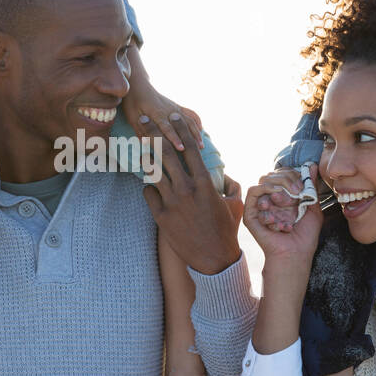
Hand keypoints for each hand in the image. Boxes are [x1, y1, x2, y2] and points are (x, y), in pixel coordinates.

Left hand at [123, 79, 204, 151]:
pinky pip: (190, 113)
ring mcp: (174, 107)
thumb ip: (140, 130)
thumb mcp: (132, 117)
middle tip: (198, 152)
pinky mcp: (176, 106)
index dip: (175, 138)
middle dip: (190, 138)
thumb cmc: (133, 102)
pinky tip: (201, 129)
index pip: (167, 128)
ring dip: (196, 132)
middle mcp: (168, 110)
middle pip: (182, 125)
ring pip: (189, 120)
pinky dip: (196, 120)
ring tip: (201, 145)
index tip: (181, 148)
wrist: (138, 84)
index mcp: (157, 113)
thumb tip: (145, 144)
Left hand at [138, 113, 239, 274]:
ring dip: (146, 157)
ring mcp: (171, 203)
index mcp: (204, 184)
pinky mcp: (161, 216)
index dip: (180, 129)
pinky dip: (148, 187)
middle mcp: (186, 190)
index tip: (173, 116)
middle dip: (154, 133)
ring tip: (140, 146)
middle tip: (145, 119)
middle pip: (166, 154)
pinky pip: (148, 194)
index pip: (190, 149)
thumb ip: (232, 185)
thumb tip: (226, 175)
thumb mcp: (235, 204)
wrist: (213, 259)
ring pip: (153, 172)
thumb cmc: (226, 230)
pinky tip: (150, 185)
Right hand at [252, 165, 312, 232]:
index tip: (303, 186)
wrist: (296, 254)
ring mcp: (259, 207)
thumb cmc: (305, 235)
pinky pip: (253, 196)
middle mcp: (269, 199)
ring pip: (262, 181)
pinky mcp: (250, 216)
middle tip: (298, 192)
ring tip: (287, 202)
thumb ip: (311, 187)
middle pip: (271, 174)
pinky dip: (266, 200)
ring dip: (277, 188)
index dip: (292, 174)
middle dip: (286, 179)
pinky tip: (276, 216)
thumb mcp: (313, 207)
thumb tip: (311, 165)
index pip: (282, 173)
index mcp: (283, 196)